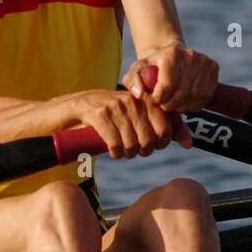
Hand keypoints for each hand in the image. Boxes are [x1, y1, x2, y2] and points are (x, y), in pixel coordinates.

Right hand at [61, 89, 186, 157]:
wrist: (64, 111)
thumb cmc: (101, 117)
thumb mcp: (128, 117)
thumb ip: (155, 124)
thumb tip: (188, 143)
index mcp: (142, 97)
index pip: (166, 121)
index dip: (168, 139)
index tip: (160, 146)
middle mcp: (130, 99)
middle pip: (152, 136)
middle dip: (146, 149)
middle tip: (135, 151)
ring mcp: (113, 105)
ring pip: (134, 141)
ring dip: (129, 153)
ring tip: (122, 152)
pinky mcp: (96, 114)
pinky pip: (115, 141)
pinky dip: (115, 151)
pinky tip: (112, 151)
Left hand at [123, 45, 217, 113]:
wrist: (171, 57)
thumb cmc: (151, 67)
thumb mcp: (137, 72)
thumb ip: (132, 81)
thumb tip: (139, 93)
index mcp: (171, 54)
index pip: (168, 86)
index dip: (158, 99)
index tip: (154, 100)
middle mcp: (191, 55)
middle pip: (182, 94)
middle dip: (169, 105)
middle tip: (163, 104)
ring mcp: (204, 61)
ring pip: (195, 98)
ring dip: (182, 106)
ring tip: (172, 103)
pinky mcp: (214, 68)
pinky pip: (205, 97)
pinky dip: (193, 105)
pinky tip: (184, 101)